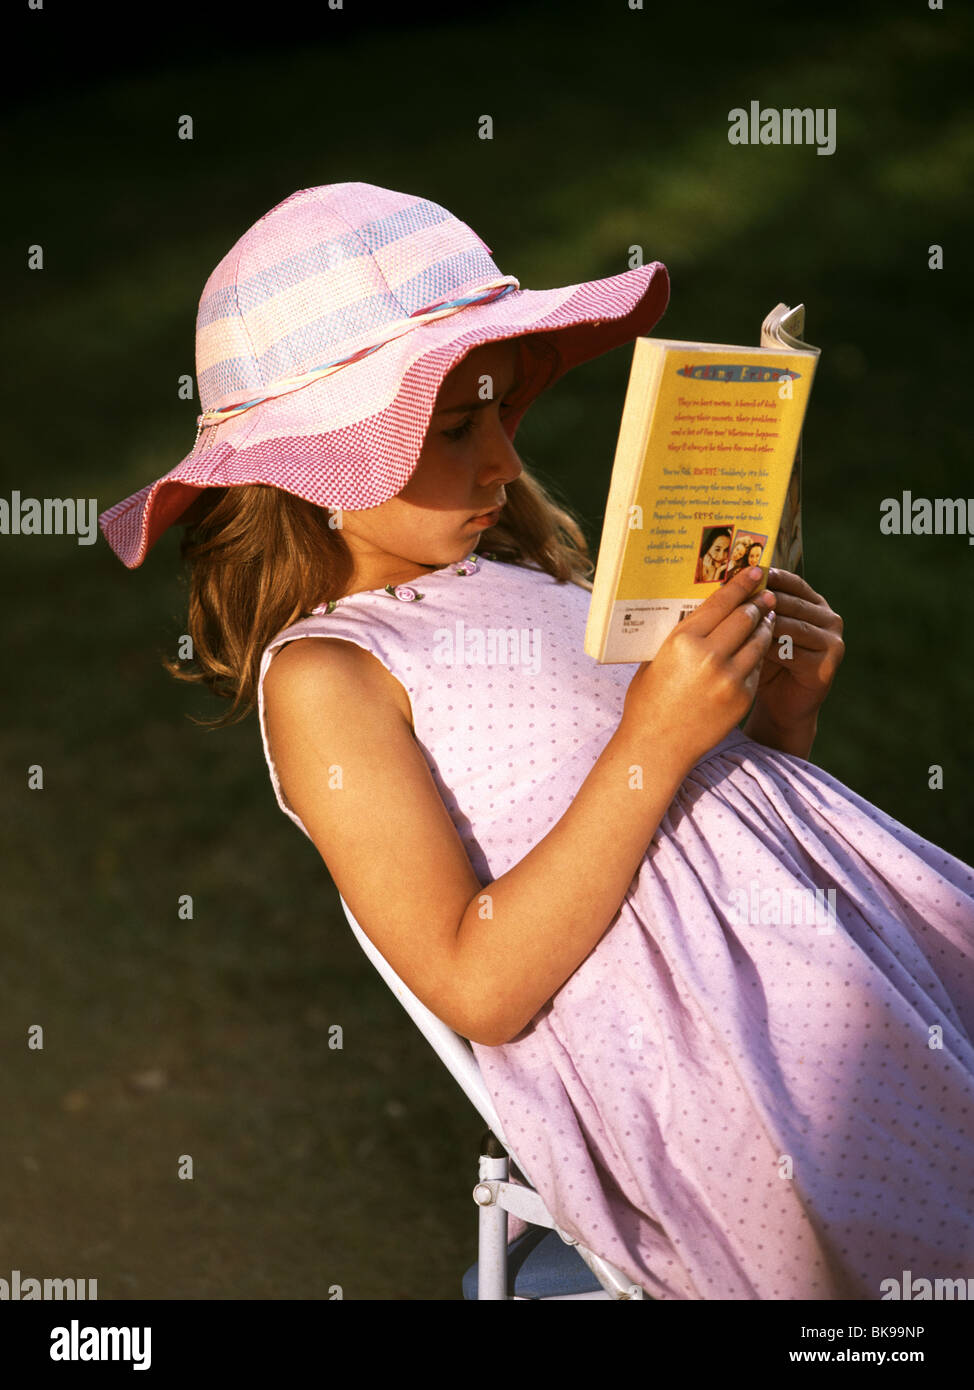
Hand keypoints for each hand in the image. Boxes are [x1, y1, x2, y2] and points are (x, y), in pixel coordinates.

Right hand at [622, 565, 776, 771]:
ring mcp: (730, 678)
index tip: (753, 571)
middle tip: (766, 593)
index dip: (741, 584)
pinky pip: (757, 668)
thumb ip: (681, 637)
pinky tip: (759, 649)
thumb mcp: (655, 660)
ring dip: (766, 626)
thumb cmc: (648, 702)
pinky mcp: (743, 698)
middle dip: (758, 602)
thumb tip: (703, 613)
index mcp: (683, 641)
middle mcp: (709, 656)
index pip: (721, 603)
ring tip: (769, 617)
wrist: (657, 747)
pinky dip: (759, 655)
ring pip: (759, 641)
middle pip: (745, 617)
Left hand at [744, 568, 844, 754]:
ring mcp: (833, 641)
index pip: (793, 583)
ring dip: (764, 623)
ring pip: (792, 626)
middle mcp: (829, 619)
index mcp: (815, 604)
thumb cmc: (764, 663)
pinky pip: (794, 652)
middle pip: (791, 603)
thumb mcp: (760, 630)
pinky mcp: (827, 664)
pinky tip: (748, 649)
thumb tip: (727, 582)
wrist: (779, 705)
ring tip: (736, 623)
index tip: (743, 573)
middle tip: (734, 598)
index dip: (769, 576)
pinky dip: (770, 649)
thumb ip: (756, 609)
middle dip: (761, 600)